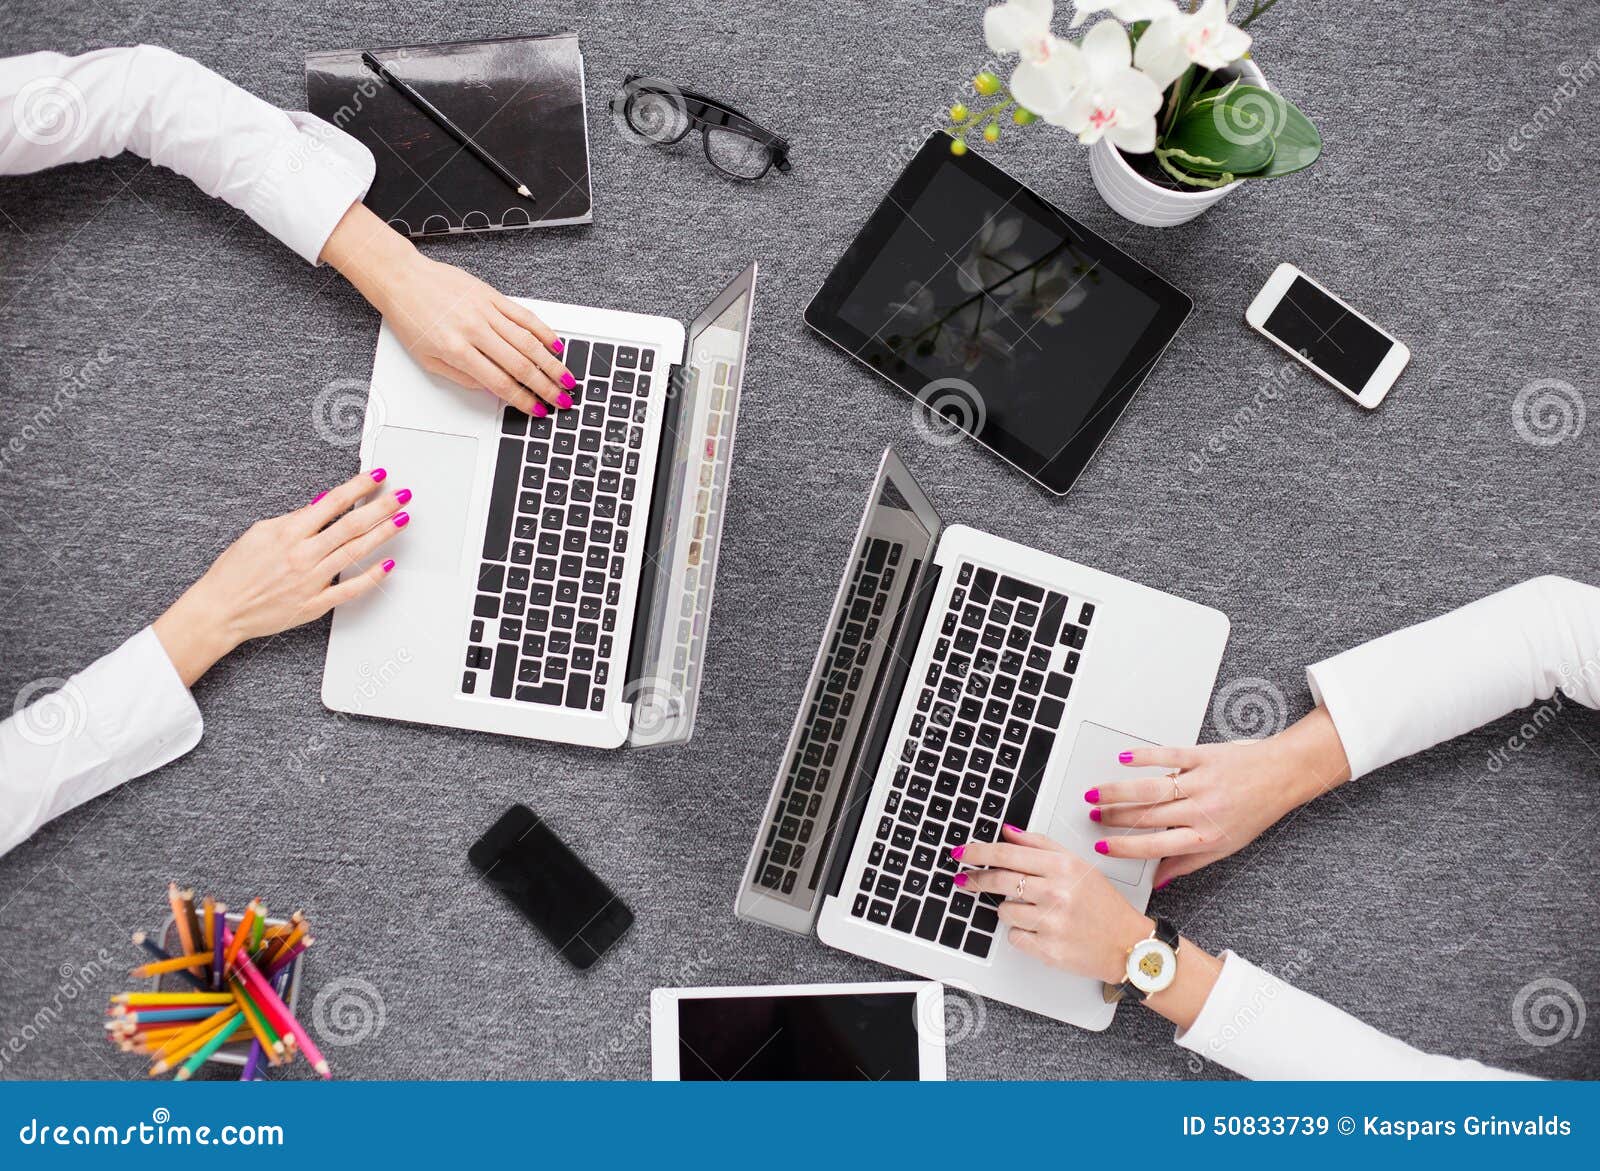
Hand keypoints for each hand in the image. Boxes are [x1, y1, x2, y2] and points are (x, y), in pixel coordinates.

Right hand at [153, 469, 409, 684]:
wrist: (220, 610)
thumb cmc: (235, 571)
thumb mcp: (259, 533)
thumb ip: (293, 519)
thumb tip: (322, 504)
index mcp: (288, 533)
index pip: (332, 502)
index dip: (358, 487)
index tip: (377, 476)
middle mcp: (303, 555)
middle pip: (351, 525)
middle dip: (381, 507)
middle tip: (403, 495)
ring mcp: (311, 580)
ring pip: (355, 552)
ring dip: (383, 534)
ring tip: (402, 519)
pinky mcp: (315, 604)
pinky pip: (350, 589)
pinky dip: (371, 576)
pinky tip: (388, 564)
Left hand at [320, 202, 574, 415]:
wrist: (401, 278)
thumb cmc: (409, 317)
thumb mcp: (427, 359)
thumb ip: (462, 376)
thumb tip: (492, 388)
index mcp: (457, 350)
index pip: (500, 383)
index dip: (524, 400)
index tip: (538, 409)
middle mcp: (474, 330)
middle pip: (520, 365)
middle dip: (545, 387)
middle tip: (562, 400)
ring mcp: (485, 311)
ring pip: (528, 342)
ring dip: (551, 363)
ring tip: (566, 378)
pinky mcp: (491, 295)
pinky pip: (523, 315)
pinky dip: (542, 331)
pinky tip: (554, 344)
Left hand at [954, 826, 1152, 984]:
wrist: (1127, 945)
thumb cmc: (1103, 905)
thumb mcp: (1078, 865)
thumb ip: (1040, 845)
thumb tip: (1007, 831)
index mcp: (1063, 866)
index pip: (1008, 853)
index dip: (979, 852)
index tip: (962, 853)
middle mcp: (1057, 892)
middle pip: (999, 880)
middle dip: (976, 879)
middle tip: (966, 879)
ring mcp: (1051, 922)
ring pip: (1003, 911)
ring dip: (1009, 910)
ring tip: (1032, 912)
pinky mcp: (1048, 949)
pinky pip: (1013, 937)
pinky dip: (1020, 933)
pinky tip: (1039, 930)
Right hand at [1086, 708, 1353, 887]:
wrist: (1284, 775)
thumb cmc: (1256, 811)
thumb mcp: (1227, 847)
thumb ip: (1189, 862)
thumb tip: (1160, 879)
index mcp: (1206, 837)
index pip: (1155, 845)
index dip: (1124, 846)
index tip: (1103, 845)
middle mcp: (1202, 811)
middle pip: (1147, 815)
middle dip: (1114, 817)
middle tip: (1092, 815)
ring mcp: (1202, 782)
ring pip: (1151, 788)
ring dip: (1118, 791)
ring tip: (1096, 793)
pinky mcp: (1204, 756)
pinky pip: (1169, 756)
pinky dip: (1144, 757)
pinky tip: (1124, 759)